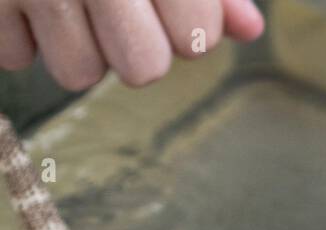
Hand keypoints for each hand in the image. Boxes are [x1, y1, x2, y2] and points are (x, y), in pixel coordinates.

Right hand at [0, 0, 264, 90]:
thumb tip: (248, 30)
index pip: (196, 40)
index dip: (189, 26)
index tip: (169, 0)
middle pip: (142, 70)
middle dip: (137, 46)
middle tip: (119, 8)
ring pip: (78, 73)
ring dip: (78, 46)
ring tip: (70, 0)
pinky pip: (15, 56)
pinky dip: (21, 31)